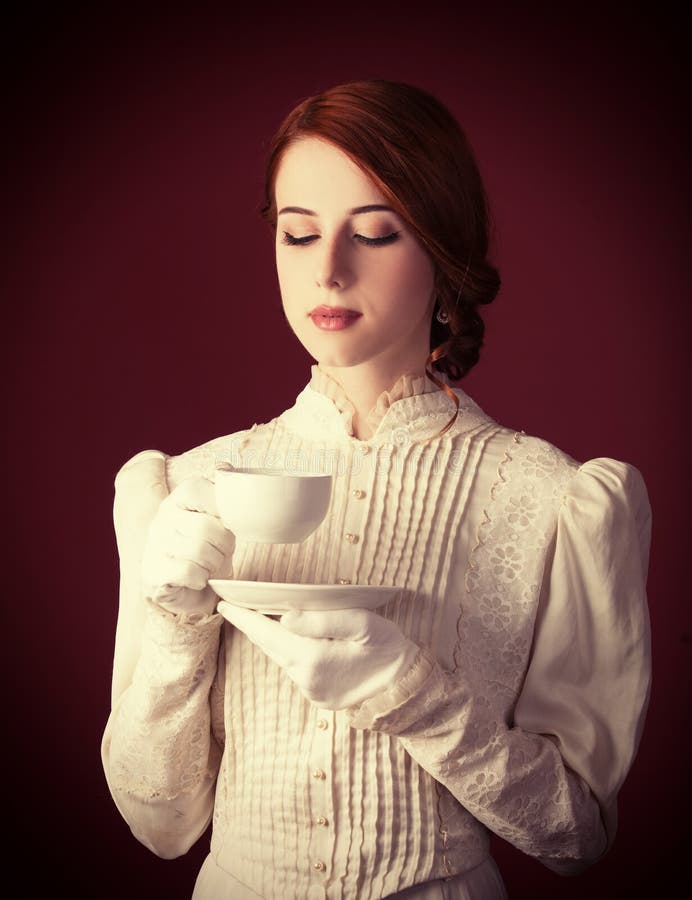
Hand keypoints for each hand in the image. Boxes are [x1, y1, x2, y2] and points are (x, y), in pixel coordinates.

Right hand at [141, 476, 234, 614]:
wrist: (189, 592)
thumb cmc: (208, 551)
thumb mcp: (220, 520)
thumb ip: (223, 494)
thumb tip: (225, 467)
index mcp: (177, 499)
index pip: (200, 488)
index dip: (223, 511)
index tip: (226, 525)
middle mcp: (161, 518)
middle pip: (208, 527)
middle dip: (225, 546)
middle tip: (221, 554)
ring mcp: (154, 545)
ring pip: (200, 551)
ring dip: (214, 565)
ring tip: (209, 567)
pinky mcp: (152, 572)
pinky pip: (189, 572)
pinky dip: (201, 579)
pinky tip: (197, 579)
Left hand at [217, 604, 419, 709]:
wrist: (407, 688)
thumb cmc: (387, 648)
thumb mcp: (362, 624)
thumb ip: (322, 619)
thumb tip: (283, 618)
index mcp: (312, 659)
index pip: (267, 634)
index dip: (244, 618)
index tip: (224, 604)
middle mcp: (306, 679)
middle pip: (269, 647)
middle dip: (252, 627)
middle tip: (235, 607)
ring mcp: (312, 692)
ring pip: (282, 659)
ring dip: (272, 640)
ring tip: (261, 618)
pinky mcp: (320, 698)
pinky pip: (296, 670)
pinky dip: (290, 653)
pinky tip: (292, 639)